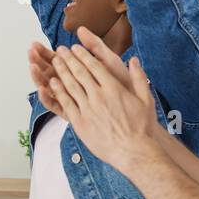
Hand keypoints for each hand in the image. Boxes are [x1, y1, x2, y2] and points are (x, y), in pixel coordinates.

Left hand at [43, 28, 159, 173]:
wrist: (133, 151)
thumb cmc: (142, 127)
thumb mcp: (146, 99)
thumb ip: (139, 78)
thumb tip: (134, 60)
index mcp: (114, 88)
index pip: (95, 66)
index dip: (83, 55)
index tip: (75, 47)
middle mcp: (99, 96)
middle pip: (80, 73)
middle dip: (69, 59)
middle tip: (60, 50)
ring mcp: (88, 110)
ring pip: (71, 86)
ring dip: (61, 72)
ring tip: (54, 62)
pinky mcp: (80, 123)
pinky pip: (66, 104)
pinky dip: (59, 92)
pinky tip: (53, 83)